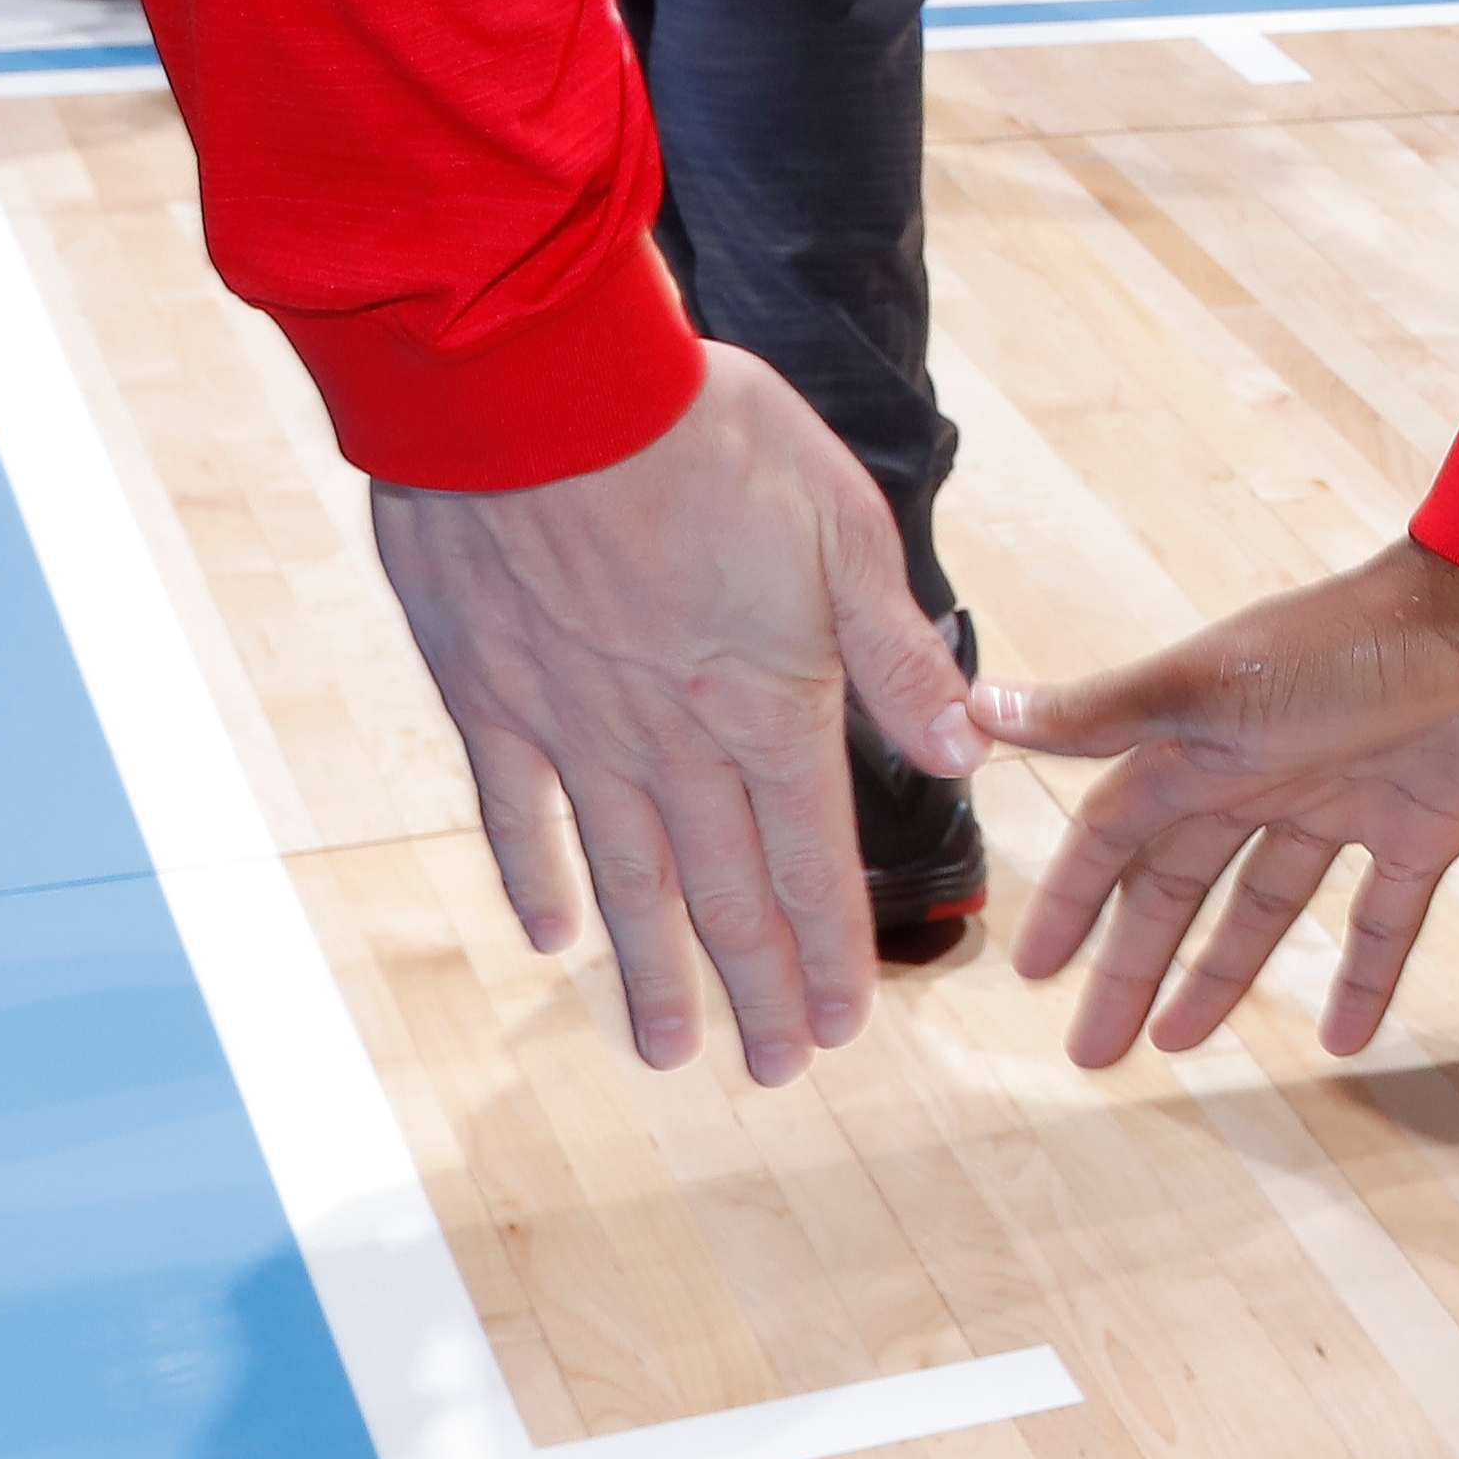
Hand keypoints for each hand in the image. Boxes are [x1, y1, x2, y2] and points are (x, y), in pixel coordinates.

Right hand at [367, 346, 967, 1086]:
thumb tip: (968, 750)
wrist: (537, 386)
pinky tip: (554, 935)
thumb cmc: (704, 434)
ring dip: (652, 969)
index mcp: (770, 701)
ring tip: (672, 1048)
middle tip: (770, 1072)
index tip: (843, 1029)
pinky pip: (519, 812)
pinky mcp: (490, 695)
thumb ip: (899, 653)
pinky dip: (538, 877)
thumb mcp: (844, 525)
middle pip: (721, 892)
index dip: (829, 948)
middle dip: (755, 988)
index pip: (811, 857)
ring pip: (624, 878)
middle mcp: (673, 740)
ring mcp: (574, 727)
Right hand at [981, 537, 1458, 1066]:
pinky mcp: (1426, 827)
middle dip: (1134, 963)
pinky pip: (1383, 918)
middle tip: (1095, 1050)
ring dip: (1222, 975)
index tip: (1035, 972)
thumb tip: (979, 708)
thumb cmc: (1354, 642)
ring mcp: (1346, 802)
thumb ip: (1104, 714)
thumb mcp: (1213, 688)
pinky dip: (1363, 976)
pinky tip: (1340, 1040)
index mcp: (1206, 743)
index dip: (1076, 901)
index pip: (1116, 835)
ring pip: (1267, 906)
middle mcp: (1266, 774)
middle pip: (1181, 885)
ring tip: (1178, 1045)